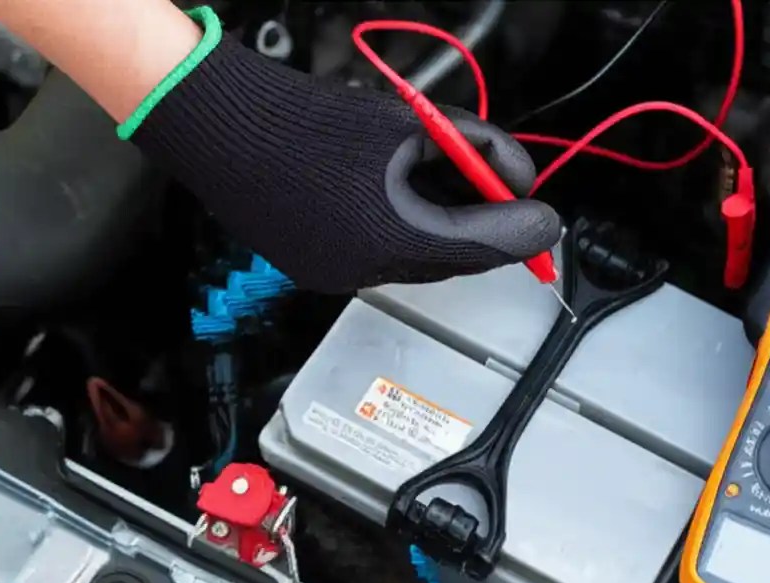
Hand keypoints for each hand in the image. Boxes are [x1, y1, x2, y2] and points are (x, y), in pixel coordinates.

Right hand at [125, 10, 559, 291]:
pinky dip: (402, 236)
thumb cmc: (309, 117)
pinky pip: (378, 262)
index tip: (548, 221)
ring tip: (446, 187)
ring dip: (442, 233)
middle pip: (454, 261)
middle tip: (507, 201)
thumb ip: (476, 150)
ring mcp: (335, 278)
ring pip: (417, 264)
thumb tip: (518, 178)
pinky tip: (397, 200)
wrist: (220, 124)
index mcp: (393, 235)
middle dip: (484, 231)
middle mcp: (366, 271)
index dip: (526, 231)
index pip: (486, 247)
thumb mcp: (411, 121)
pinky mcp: (314, 272)